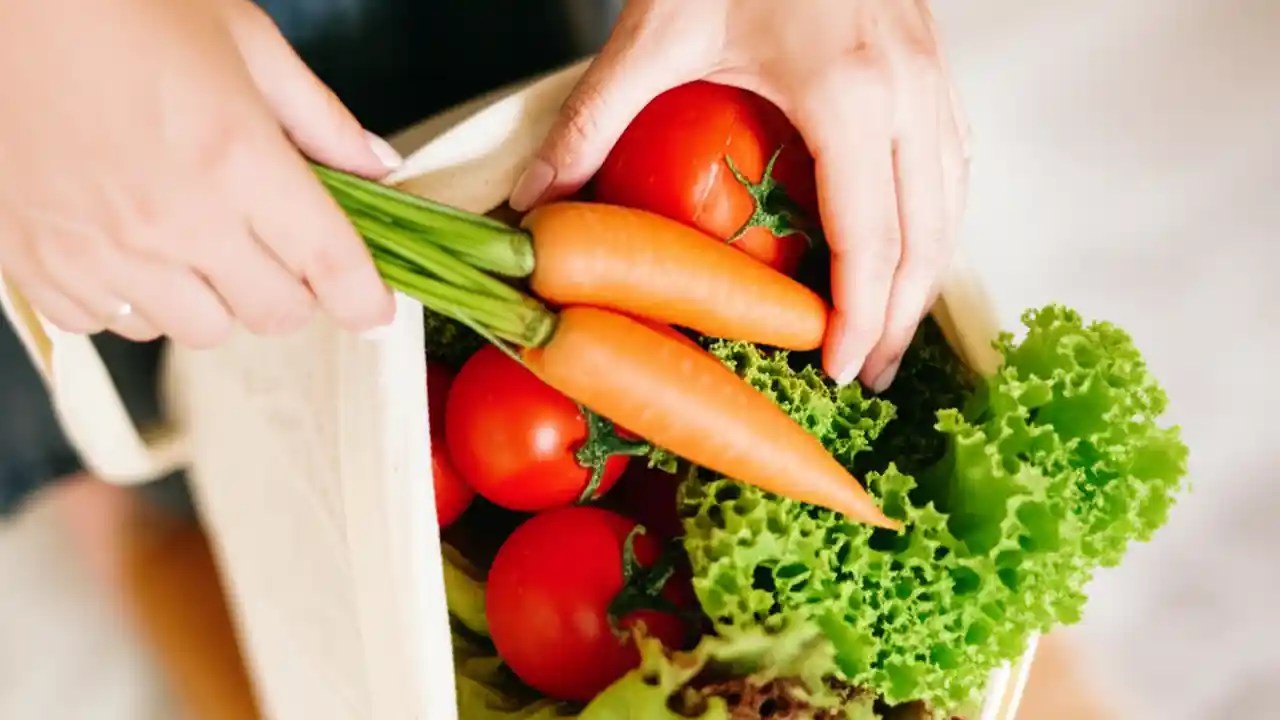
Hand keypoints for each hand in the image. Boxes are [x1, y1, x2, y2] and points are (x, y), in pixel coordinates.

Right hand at [0, 0, 398, 347]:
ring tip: (196, 239)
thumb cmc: (125, 6)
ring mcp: (102, 252)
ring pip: (201, 330)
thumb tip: (377, 168)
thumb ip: (320, 119)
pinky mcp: (41, 267)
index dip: (365, 298)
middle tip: (278, 249)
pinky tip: (131, 245)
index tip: (372, 308)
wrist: (3, 2)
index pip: (329, 265)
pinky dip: (137, 301)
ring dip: (217, 298)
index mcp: (235, 159)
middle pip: (275, 314)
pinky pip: (117, 327)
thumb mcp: (246, 42)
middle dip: (294, 289)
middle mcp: (173, 220)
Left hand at [510, 0, 970, 389]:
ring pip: (954, 201)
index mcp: (851, 95)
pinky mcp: (931, 59)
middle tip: (872, 377)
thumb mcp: (658, 31)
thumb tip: (540, 197)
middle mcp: (908, 92)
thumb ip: (597, 117)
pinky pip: (954, 158)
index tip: (841, 372)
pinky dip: (938, 217)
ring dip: (929, 275)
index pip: (871, 240)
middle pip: (928, 238)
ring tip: (893, 328)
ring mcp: (931, 73)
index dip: (863, 319)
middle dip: (903, 319)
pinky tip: (910, 241)